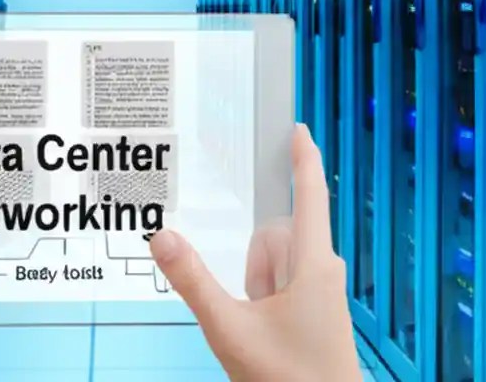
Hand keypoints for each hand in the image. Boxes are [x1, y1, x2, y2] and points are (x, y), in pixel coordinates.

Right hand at [150, 125, 360, 381]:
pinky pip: (281, 284)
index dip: (303, 158)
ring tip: (254, 326)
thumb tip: (162, 237)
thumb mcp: (228, 329)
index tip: (299, 129)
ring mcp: (322, 292)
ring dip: (256, 282)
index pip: (309, 195)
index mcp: (313, 265)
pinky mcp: (317, 309)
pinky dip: (263, 295)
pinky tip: (257, 327)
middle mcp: (324, 271)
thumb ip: (192, 281)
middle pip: (277, 234)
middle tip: (244, 303)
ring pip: (275, 262)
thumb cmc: (289, 381)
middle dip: (252, 261)